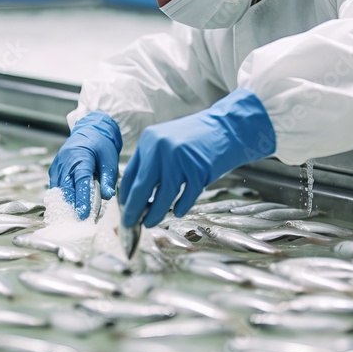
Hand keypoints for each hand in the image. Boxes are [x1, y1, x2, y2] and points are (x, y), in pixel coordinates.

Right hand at [49, 111, 121, 219]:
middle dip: (72, 206)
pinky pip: (55, 187)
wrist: (91, 130)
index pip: (81, 181)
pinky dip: (61, 197)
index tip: (84, 214)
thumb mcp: (110, 159)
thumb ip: (108, 178)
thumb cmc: (101, 145)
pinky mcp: (54, 169)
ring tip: (74, 218)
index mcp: (81, 157)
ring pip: (59, 189)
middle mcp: (66, 161)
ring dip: (65, 203)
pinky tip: (68, 208)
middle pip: (67, 187)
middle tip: (80, 221)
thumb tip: (107, 195)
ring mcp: (57, 165)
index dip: (82, 198)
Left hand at [118, 88, 275, 227]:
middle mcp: (161, 148)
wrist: (227, 128)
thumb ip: (151, 161)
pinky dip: (180, 208)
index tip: (125, 210)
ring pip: (162, 197)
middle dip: (134, 210)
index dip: (126, 196)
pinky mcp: (198, 171)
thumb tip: (135, 194)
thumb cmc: (196, 138)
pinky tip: (178, 212)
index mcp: (149, 140)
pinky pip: (185, 198)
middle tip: (130, 223)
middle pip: (141, 188)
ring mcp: (180, 160)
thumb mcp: (167, 142)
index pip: (130, 174)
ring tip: (151, 223)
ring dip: (155, 214)